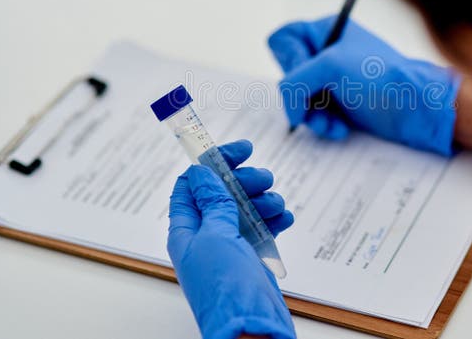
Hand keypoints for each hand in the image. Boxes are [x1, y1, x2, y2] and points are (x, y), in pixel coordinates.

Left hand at [168, 140, 295, 338]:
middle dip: (244, 181)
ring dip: (263, 200)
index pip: (193, 185)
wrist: (251, 329)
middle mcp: (206, 237)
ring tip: (276, 204)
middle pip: (223, 194)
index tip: (240, 150)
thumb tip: (201, 173)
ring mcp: (229, 248)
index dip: (213, 163)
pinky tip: (285, 218)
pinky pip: (262, 229)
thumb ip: (213, 202)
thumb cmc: (225, 288)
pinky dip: (273, 220)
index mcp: (187, 230)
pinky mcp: (251, 259)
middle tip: (263, 179)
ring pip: (246, 209)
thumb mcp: (216, 236)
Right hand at [268, 17, 460, 155]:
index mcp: (325, 30)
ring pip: (299, 100)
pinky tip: (339, 129)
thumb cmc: (380, 77)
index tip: (306, 71)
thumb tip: (290, 111)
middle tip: (317, 102)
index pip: (283, 41)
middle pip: (288, 74)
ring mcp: (333, 79)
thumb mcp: (330, 68)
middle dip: (301, 95)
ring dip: (313, 115)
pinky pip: (315, 115)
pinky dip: (324, 124)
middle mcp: (327, 52)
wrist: (416, 107)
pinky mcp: (340, 103)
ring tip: (330, 123)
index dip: (289, 60)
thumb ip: (294, 82)